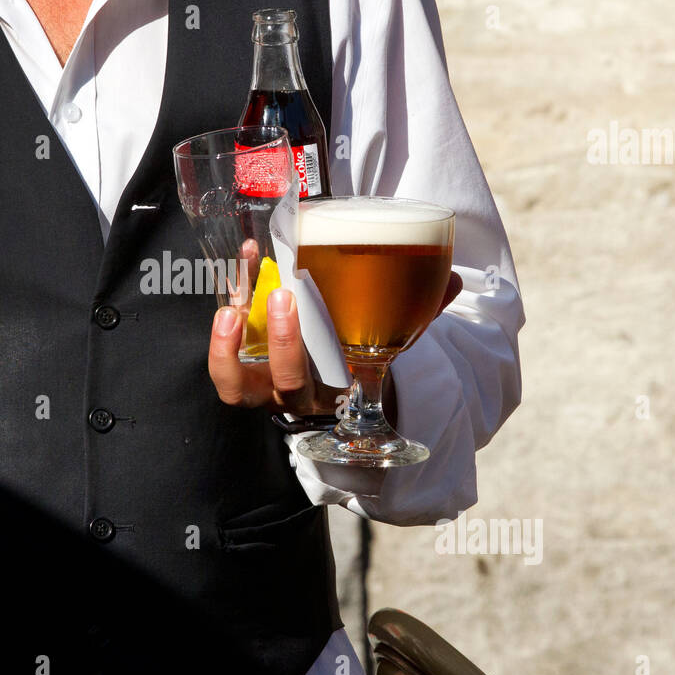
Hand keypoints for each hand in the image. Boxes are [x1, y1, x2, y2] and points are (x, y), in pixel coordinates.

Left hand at [207, 272, 463, 414]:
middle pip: (285, 387)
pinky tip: (234, 281)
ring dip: (228, 351)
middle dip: (285, 345)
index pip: (342, 391)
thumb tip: (456, 281)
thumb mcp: (386, 336)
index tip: (342, 350)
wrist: (318, 370)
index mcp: (336, 391)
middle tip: (286, 295)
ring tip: (233, 309)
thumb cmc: (352, 350)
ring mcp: (259, 382)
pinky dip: (219, 329)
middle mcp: (294, 393)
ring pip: (235, 386)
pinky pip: (221, 358)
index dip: (345, 375)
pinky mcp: (236, 360)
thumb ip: (417, 311)